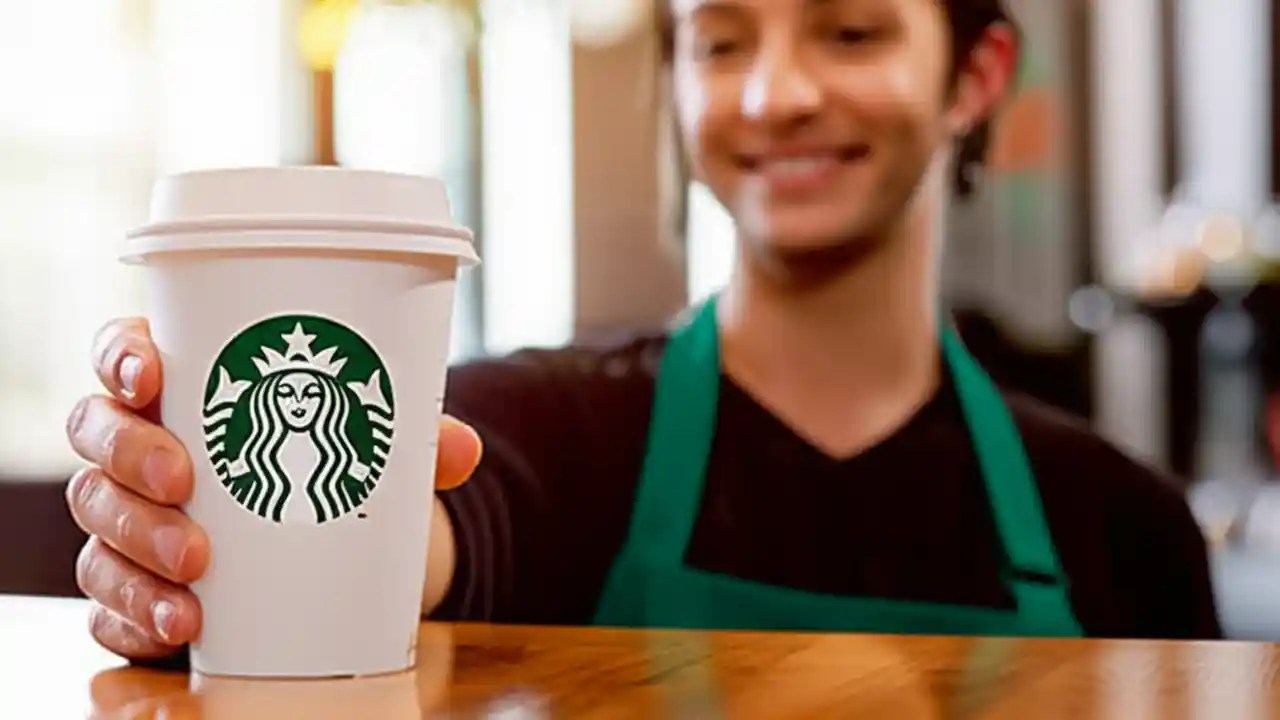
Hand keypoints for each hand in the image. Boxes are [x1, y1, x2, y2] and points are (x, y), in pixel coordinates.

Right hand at [66, 318, 482, 660]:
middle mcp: (139, 445)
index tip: (151, 377)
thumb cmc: (329, 463)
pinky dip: (133, 615)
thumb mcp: (370, 443)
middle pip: (98, 436)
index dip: (120, 359)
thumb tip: (462, 449)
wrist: (328, 545)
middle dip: (133, 460)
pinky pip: (108, 601)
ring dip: (136, 548)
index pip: (121, 353)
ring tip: (194, 575)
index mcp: (182, 385)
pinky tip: (175, 625)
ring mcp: (128, 516)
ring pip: (97, 524)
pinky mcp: (134, 584)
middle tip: (186, 486)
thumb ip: (414, 440)